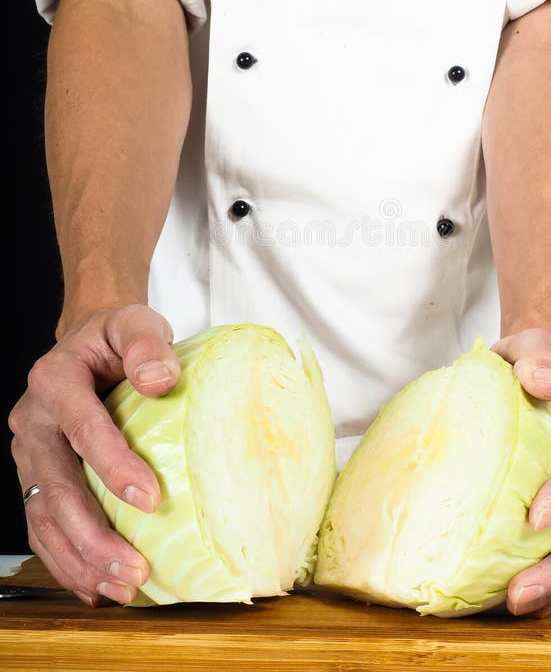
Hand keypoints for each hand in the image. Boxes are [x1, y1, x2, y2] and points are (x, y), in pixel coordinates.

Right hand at [9, 304, 180, 605]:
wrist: (89, 342)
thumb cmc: (118, 336)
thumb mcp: (136, 322)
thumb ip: (147, 344)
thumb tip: (160, 380)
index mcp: (56, 380)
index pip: (83, 429)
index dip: (114, 467)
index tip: (151, 499)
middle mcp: (33, 420)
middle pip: (56, 487)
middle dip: (93, 536)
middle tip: (134, 569)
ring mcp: (30, 453)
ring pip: (44, 517)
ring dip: (80, 559)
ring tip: (121, 588)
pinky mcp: (37, 476)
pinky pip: (43, 525)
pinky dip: (67, 560)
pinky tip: (96, 585)